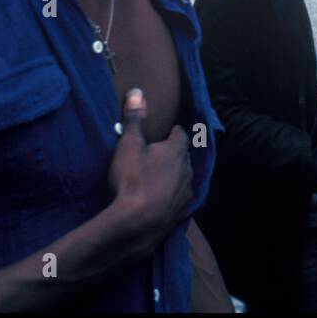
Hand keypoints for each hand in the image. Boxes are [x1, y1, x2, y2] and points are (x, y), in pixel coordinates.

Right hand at [107, 88, 193, 255]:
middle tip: (157, 154)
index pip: (180, 134)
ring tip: (157, 177)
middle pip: (183, 156)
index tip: (165, 132)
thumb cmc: (131, 179)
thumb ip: (134, 119)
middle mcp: (187, 170)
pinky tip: (159, 200)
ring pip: (183, 178)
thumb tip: (137, 92)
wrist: (135, 225)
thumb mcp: (129, 145)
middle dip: (173, 154)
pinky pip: (178, 199)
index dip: (172, 132)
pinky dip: (170, 196)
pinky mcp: (181, 213)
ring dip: (173, 176)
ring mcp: (186, 193)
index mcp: (177, 151)